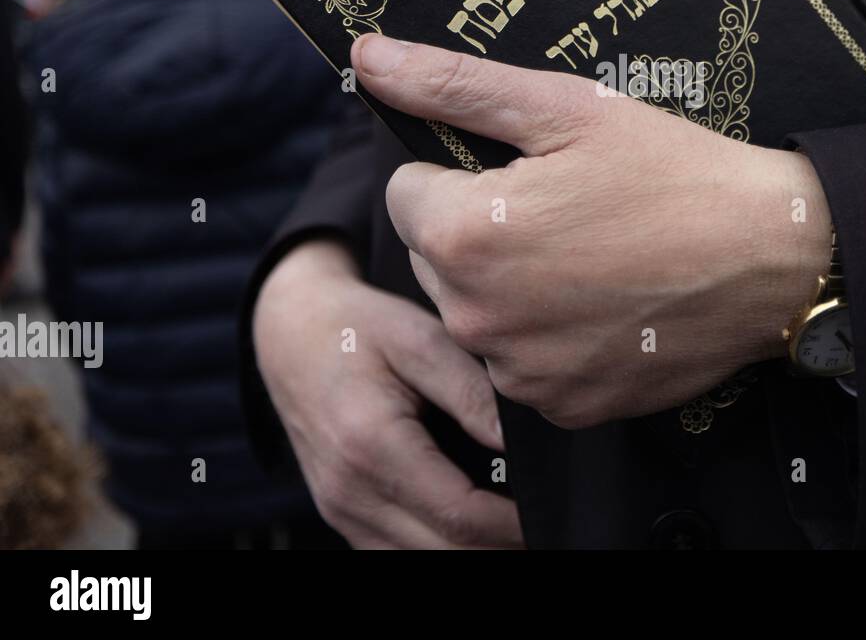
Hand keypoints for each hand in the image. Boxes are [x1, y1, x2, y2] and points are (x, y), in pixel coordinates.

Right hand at [253, 238, 522, 548]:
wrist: (291, 333)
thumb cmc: (358, 328)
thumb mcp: (419, 337)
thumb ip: (470, 391)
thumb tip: (513, 441)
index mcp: (371, 445)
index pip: (458, 515)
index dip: (512, 523)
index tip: (546, 508)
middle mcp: (349, 492)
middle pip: (444, 552)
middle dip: (501, 543)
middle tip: (542, 518)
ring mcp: (340, 511)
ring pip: (420, 564)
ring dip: (471, 549)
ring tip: (514, 522)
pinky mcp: (342, 516)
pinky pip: (398, 556)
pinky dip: (439, 547)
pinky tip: (472, 523)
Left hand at [352, 34, 832, 429]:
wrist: (774, 258)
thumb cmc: (674, 173)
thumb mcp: (566, 109)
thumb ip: (454, 85)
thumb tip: (369, 57)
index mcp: (462, 235)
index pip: (405, 193)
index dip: (461, 174)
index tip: (527, 174)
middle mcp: (475, 317)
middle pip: (436, 257)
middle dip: (479, 231)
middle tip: (567, 212)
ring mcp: (520, 372)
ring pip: (478, 313)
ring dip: (512, 288)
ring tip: (592, 257)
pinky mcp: (562, 409)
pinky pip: (524, 364)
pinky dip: (551, 337)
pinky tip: (606, 306)